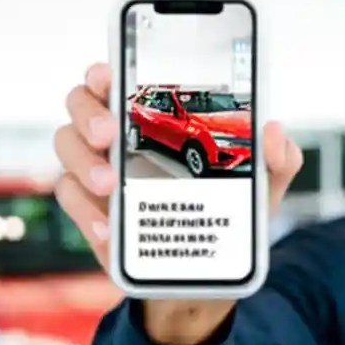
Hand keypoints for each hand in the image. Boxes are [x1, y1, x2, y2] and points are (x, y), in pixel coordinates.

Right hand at [53, 63, 303, 270]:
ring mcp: (99, 170)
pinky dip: (86, 212)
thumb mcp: (264, 186)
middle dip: (89, 112)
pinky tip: (110, 228)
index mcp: (157, 117)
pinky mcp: (91, 210)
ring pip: (65, 146)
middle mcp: (120, 135)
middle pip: (80, 103)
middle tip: (110, 134)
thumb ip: (279, 158)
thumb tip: (273, 131)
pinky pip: (71, 198)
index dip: (107, 68)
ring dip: (83, 161)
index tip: (110, 74)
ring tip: (111, 184)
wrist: (208, 275)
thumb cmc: (230, 212)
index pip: (120, 77)